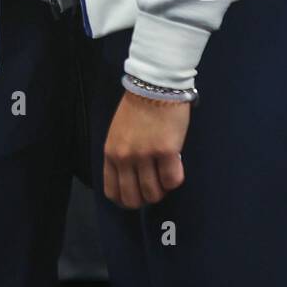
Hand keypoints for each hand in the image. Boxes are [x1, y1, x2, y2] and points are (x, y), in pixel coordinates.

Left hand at [102, 90, 190, 208]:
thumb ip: (121, 155)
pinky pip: (172, 180)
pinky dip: (175, 178)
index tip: (137, 195)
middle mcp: (125, 157)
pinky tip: (176, 164)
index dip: (126, 200)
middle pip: (132, 199)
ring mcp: (145, 155)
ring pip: (153, 193)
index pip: (112, 192)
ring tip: (165, 173)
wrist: (155, 86)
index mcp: (110, 153)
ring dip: (162, 189)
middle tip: (155, 185)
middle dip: (145, 198)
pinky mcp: (166, 151)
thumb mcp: (118, 133)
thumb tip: (132, 179)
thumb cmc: (137, 107)